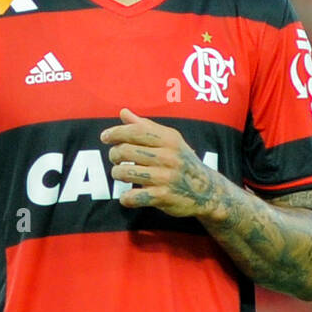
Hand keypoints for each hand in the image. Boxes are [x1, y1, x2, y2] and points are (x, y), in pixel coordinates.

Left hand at [101, 107, 218, 218]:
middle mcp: (168, 157)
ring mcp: (166, 177)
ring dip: (117, 174)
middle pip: (126, 151)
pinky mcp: (163, 196)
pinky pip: (133, 197)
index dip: (116, 133)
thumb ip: (145, 127)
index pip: (135, 131)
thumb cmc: (181, 161)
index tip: (105, 137)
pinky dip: (126, 198)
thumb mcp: (169, 141)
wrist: (207, 191)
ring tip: (121, 173)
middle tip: (115, 159)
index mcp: (169, 140)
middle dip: (114, 155)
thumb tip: (123, 112)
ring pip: (125, 172)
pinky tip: (128, 196)